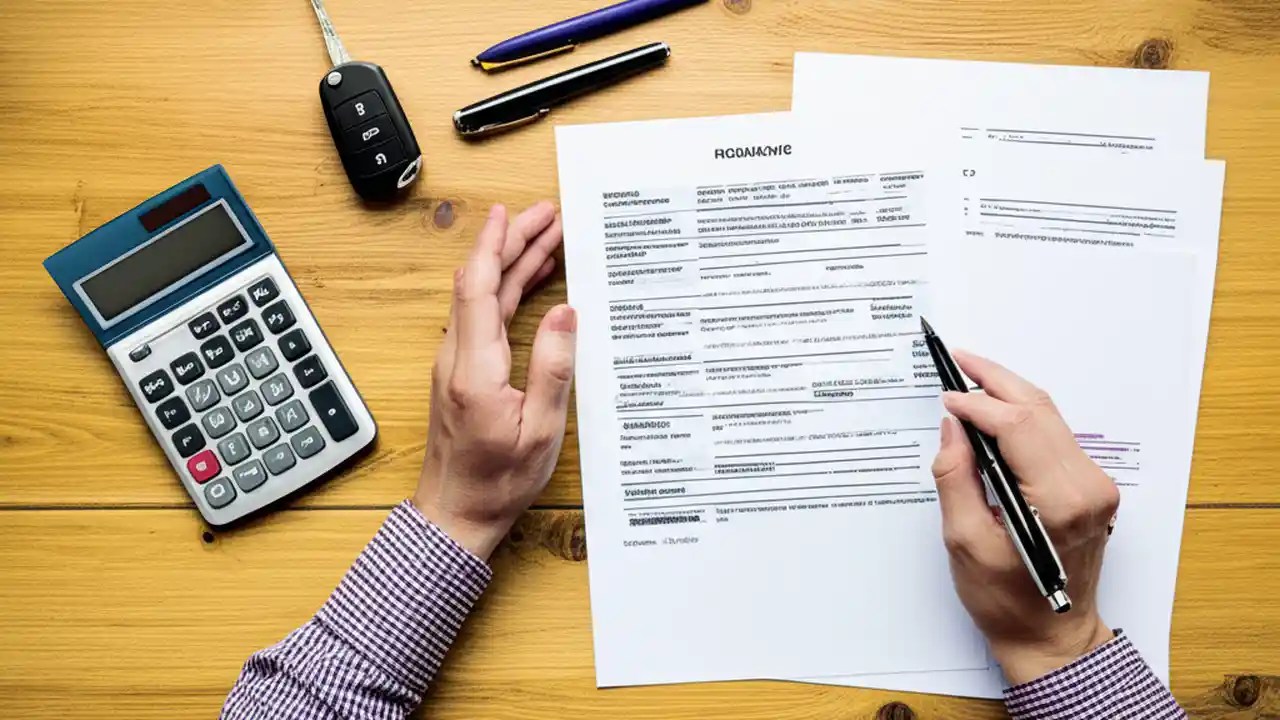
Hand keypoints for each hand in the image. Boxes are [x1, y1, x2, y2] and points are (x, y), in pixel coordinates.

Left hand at [413, 202, 575, 560]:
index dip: (493, 245)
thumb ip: (552, 368)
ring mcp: (456, 365)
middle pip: (480, 284)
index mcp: (475, 369)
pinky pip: (483, 318)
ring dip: (512, 265)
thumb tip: (565, 313)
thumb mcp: (540, 430)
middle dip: (512, 243)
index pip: (477, 288)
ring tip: (548, 238)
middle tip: (548, 215)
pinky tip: (532, 285)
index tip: (509, 212)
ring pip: (481, 299)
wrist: (455, 515)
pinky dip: (508, 291)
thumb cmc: (497, 481)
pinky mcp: (462, 374)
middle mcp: (457, 359)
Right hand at [932, 350, 1119, 684]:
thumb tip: (953, 428)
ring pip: (1050, 416)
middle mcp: (1087, 486)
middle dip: (995, 380)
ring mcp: (1095, 485)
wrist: (1052, 637)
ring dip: (1009, 393)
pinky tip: (994, 411)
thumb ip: (956, 478)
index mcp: (1059, 501)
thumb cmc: (1006, 602)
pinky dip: (1022, 416)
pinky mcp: (1091, 487)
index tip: (945, 397)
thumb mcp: (965, 542)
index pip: (1018, 426)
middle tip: (958, 358)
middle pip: (1039, 409)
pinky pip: (1054, 434)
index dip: (978, 403)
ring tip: (970, 377)